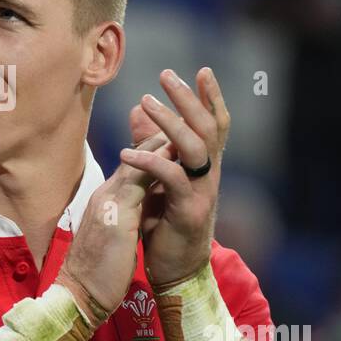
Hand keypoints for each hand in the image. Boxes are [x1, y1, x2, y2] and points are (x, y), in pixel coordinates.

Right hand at [57, 130, 171, 325]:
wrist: (78, 297)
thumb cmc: (95, 275)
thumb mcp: (111, 240)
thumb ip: (122, 219)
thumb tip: (135, 214)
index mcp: (105, 202)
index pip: (132, 167)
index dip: (154, 152)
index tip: (176, 141)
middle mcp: (105, 195)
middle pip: (135, 156)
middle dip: (160, 139)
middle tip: (185, 122)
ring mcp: (109, 202)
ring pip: (138, 162)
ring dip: (162, 145)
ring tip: (186, 130)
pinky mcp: (116, 214)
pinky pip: (140, 180)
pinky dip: (158, 166)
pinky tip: (177, 158)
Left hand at [119, 67, 229, 287]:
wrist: (174, 271)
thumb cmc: (166, 225)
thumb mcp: (159, 180)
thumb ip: (152, 146)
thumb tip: (140, 112)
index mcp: (204, 167)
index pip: (215, 125)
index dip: (211, 97)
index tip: (201, 70)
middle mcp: (209, 176)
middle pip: (208, 127)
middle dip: (189, 98)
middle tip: (166, 75)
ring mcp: (202, 193)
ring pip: (194, 147)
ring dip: (170, 122)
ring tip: (146, 102)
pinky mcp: (188, 212)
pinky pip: (172, 178)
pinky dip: (149, 162)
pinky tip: (126, 153)